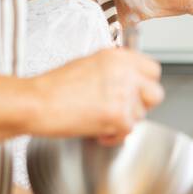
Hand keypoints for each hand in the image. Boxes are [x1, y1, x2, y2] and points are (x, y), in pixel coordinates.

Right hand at [31, 46, 163, 144]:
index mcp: (118, 57)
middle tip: (125, 108)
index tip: (137, 91)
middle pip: (155, 93)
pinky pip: (128, 132)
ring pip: (141, 115)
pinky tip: (98, 130)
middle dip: (142, 105)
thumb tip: (128, 80)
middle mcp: (125, 73)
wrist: (37, 102)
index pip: (153, 69)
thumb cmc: (54, 86)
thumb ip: (113, 70)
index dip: (145, 83)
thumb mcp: (88, 64)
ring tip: (102, 119)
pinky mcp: (119, 117)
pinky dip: (113, 136)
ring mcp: (124, 95)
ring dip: (124, 121)